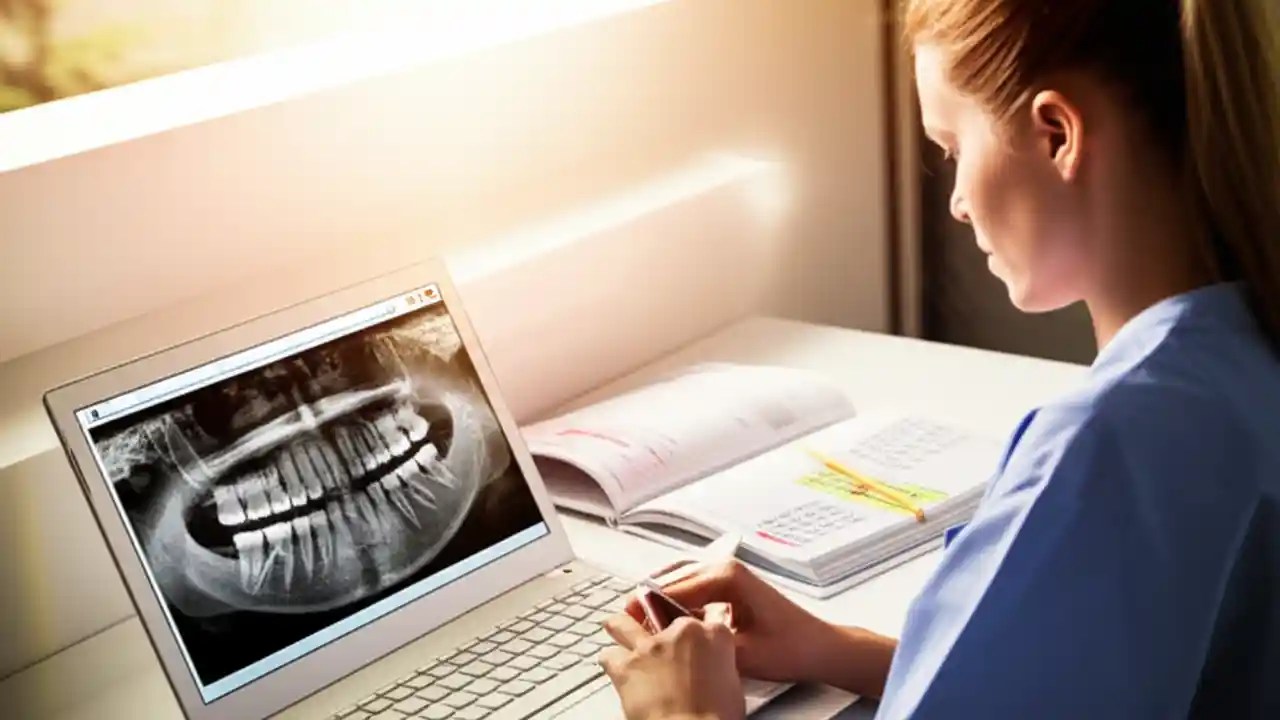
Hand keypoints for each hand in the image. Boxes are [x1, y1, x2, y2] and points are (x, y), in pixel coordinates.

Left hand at [600, 604, 744, 719]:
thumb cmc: (716, 718)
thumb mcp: (731, 685)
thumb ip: (717, 667)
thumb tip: (708, 673)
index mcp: (714, 635)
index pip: (707, 617)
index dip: (698, 630)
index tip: (695, 639)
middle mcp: (680, 632)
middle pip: (661, 612)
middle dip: (658, 627)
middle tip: (659, 643)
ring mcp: (650, 646)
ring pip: (623, 623)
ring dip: (623, 631)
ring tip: (625, 642)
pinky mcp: (626, 665)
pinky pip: (609, 655)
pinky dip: (612, 663)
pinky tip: (619, 673)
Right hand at [618, 560, 834, 684]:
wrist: (820, 648)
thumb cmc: (791, 647)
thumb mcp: (740, 652)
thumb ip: (701, 642)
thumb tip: (668, 641)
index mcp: (728, 576)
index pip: (673, 585)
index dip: (647, 604)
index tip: (629, 619)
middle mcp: (726, 568)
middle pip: (672, 577)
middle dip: (648, 599)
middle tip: (628, 620)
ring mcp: (728, 575)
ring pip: (679, 580)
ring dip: (660, 599)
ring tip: (643, 623)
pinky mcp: (729, 588)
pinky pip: (692, 588)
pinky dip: (675, 602)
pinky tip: (667, 622)